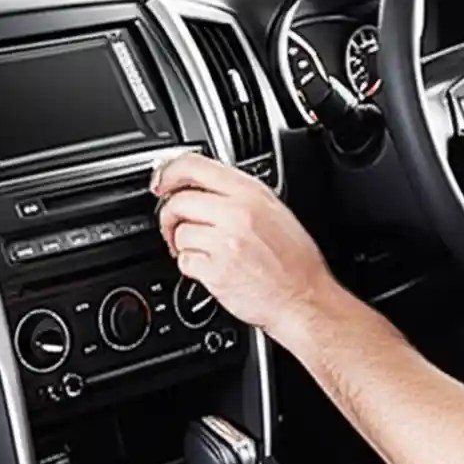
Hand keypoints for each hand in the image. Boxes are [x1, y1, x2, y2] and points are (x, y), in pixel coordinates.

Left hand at [151, 153, 333, 335]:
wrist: (303, 298)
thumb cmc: (293, 259)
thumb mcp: (273, 210)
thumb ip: (238, 193)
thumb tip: (199, 184)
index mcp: (250, 192)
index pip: (193, 166)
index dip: (168, 172)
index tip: (160, 182)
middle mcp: (237, 214)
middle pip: (178, 201)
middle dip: (169, 215)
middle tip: (175, 225)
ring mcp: (225, 243)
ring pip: (179, 232)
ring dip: (184, 244)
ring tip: (204, 251)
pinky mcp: (216, 271)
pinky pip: (185, 261)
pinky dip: (191, 265)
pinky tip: (211, 267)